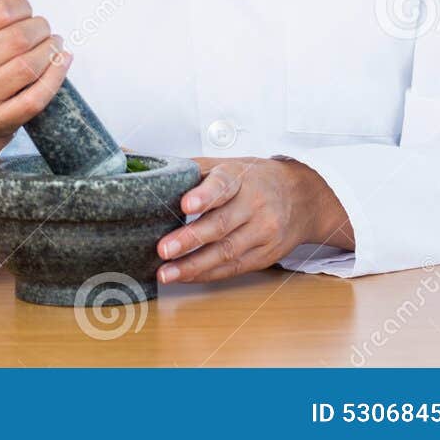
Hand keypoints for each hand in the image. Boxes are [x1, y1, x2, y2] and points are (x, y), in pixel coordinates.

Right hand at [0, 0, 68, 155]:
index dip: (22, 6)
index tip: (26, 11)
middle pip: (17, 40)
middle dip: (40, 28)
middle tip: (43, 29)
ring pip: (28, 67)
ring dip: (51, 50)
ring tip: (53, 44)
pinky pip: (36, 97)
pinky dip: (56, 76)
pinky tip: (61, 62)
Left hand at [155, 157, 350, 283]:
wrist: (301, 197)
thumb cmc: (253, 178)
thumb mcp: (226, 164)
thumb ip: (190, 169)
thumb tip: (138, 164)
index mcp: (240, 177)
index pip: (223, 184)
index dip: (205, 195)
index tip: (186, 204)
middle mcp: (254, 204)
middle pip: (221, 224)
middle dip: (190, 239)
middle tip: (163, 249)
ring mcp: (263, 232)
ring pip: (227, 252)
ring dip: (194, 266)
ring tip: (167, 272)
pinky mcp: (266, 254)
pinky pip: (234, 268)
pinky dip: (208, 274)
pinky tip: (186, 276)